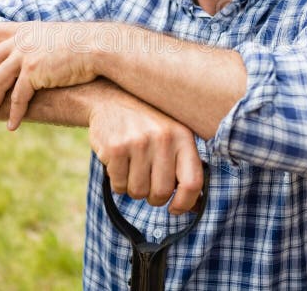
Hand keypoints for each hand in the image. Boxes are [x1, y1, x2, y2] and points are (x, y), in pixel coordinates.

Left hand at [0, 21, 96, 129]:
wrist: (97, 46)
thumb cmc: (82, 43)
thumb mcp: (54, 35)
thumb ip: (38, 41)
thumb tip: (35, 51)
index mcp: (23, 29)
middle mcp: (20, 41)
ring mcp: (25, 56)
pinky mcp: (34, 73)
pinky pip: (18, 97)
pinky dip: (13, 113)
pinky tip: (11, 125)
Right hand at [88, 86, 203, 214]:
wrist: (111, 99)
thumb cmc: (147, 125)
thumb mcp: (173, 136)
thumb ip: (185, 167)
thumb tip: (194, 207)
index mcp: (183, 136)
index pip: (193, 182)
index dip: (185, 203)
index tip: (175, 208)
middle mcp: (163, 138)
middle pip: (161, 192)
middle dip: (153, 197)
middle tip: (147, 184)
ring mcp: (138, 142)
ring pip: (138, 192)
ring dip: (133, 189)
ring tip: (132, 169)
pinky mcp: (115, 148)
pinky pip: (118, 186)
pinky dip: (117, 182)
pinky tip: (119, 164)